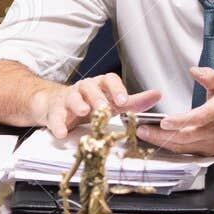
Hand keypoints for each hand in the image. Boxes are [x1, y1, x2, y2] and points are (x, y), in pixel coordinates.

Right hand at [29, 73, 161, 138]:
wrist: (57, 105)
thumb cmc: (89, 104)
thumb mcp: (112, 103)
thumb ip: (133, 101)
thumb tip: (158, 94)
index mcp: (99, 85)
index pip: (109, 79)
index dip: (116, 89)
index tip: (123, 100)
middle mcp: (84, 88)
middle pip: (90, 88)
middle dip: (98, 98)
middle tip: (105, 108)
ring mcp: (68, 98)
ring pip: (73, 98)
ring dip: (78, 104)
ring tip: (84, 112)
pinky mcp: (55, 111)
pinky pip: (56, 117)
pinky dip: (58, 125)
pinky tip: (62, 133)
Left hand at [136, 67, 213, 155]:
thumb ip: (209, 77)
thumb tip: (194, 70)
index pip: (199, 118)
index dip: (181, 121)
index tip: (164, 121)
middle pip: (187, 137)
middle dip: (162, 135)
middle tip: (143, 130)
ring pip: (185, 147)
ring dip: (164, 143)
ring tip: (146, 136)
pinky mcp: (211, 153)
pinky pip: (189, 153)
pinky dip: (173, 149)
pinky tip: (160, 143)